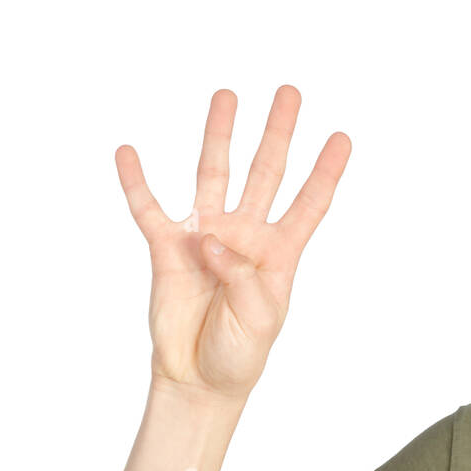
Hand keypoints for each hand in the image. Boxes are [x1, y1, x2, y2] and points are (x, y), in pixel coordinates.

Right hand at [115, 85, 350, 403]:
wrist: (197, 378)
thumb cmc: (239, 353)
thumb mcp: (259, 321)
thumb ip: (243, 278)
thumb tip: (211, 239)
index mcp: (278, 253)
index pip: (309, 205)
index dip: (325, 173)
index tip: (343, 137)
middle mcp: (244, 235)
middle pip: (265, 173)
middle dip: (279, 133)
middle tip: (290, 92)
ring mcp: (205, 237)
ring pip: (214, 175)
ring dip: (220, 135)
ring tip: (226, 96)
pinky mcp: (167, 250)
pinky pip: (149, 210)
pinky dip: (137, 182)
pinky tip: (127, 153)